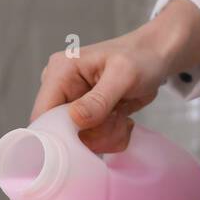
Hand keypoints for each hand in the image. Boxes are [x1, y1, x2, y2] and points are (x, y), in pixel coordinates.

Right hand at [30, 0, 199, 153]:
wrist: (156, 58)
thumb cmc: (141, 57)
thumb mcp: (123, 75)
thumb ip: (99, 99)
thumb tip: (75, 120)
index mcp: (60, 72)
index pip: (42, 115)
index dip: (60, 135)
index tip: (90, 138)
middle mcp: (60, 89)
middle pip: (63, 134)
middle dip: (93, 135)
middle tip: (117, 121)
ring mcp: (72, 105)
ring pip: (80, 141)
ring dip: (106, 136)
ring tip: (122, 116)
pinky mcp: (85, 117)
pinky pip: (93, 141)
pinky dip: (110, 137)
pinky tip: (122, 119)